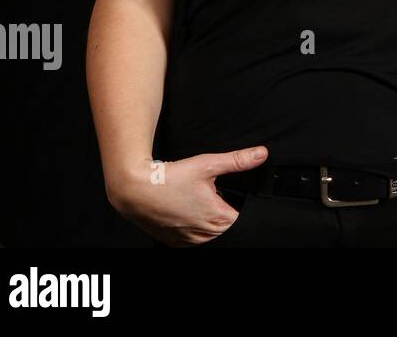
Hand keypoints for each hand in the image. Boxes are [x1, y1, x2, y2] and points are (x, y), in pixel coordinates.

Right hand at [108, 145, 268, 245]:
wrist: (135, 189)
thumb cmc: (169, 178)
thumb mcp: (207, 164)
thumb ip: (237, 160)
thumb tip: (261, 154)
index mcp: (217, 218)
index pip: (242, 218)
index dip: (239, 204)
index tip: (226, 193)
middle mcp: (203, 235)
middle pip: (225, 226)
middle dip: (222, 209)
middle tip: (206, 193)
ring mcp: (187, 241)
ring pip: (209, 234)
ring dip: (207, 220)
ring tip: (193, 201)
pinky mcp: (174, 243)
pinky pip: (192, 239)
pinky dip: (193, 227)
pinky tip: (184, 211)